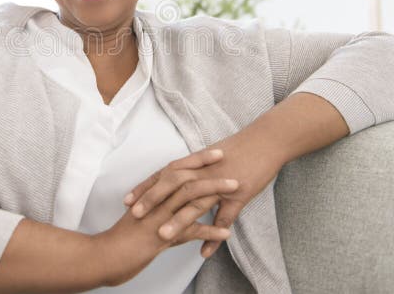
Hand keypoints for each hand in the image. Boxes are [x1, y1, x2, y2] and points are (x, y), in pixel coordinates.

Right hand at [93, 149, 239, 286]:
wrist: (106, 256)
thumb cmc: (125, 237)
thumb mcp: (145, 218)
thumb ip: (162, 209)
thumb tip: (180, 207)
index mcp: (152, 194)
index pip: (177, 170)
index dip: (197, 159)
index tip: (217, 152)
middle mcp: (156, 202)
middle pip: (186, 179)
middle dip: (209, 169)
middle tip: (229, 160)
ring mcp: (159, 219)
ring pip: (190, 200)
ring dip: (215, 193)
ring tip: (236, 188)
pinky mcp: (161, 238)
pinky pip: (189, 233)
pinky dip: (209, 233)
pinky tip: (227, 233)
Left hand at [123, 130, 284, 258]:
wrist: (266, 141)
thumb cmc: (240, 148)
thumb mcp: (213, 158)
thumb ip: (196, 170)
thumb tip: (181, 179)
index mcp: (195, 163)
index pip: (164, 174)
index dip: (145, 187)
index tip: (127, 200)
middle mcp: (203, 171)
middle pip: (172, 185)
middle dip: (152, 199)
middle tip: (135, 214)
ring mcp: (220, 182)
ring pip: (195, 202)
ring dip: (177, 220)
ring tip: (162, 235)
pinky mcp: (238, 193)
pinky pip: (224, 218)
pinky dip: (214, 235)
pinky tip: (205, 252)